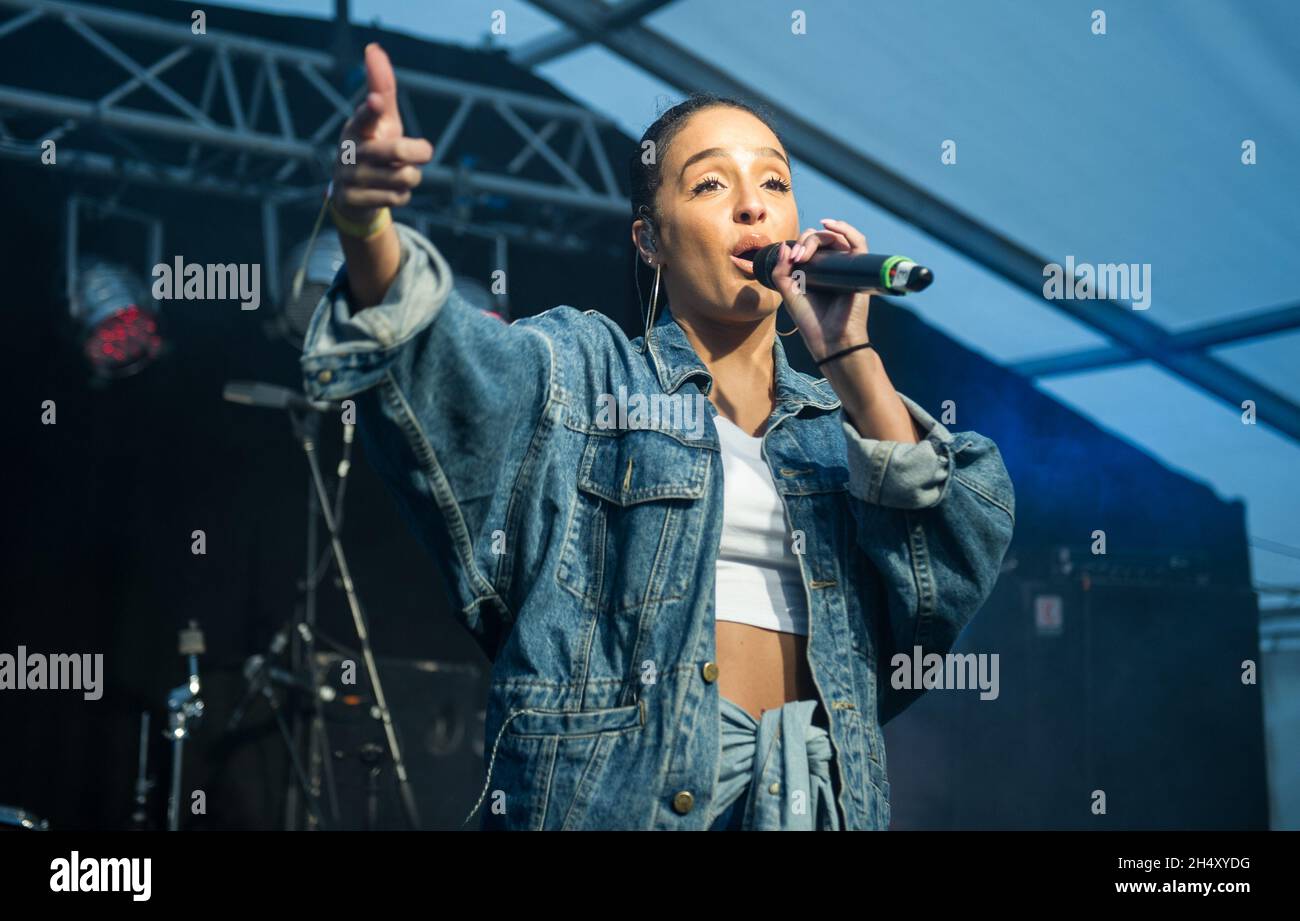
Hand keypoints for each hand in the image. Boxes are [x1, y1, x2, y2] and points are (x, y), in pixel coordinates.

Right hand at [332, 43, 432, 223]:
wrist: (353, 195)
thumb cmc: (374, 148)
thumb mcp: (382, 120)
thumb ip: (382, 88)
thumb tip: (373, 48)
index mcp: (357, 127)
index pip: (366, 117)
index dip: (373, 109)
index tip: (377, 101)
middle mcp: (350, 151)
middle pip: (398, 151)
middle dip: (419, 152)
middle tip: (423, 151)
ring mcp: (349, 177)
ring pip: (404, 177)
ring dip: (411, 176)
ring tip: (398, 174)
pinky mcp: (353, 201)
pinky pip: (397, 198)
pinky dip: (401, 195)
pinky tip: (388, 192)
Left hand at [768, 218, 872, 361]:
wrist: (830, 341)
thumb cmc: (811, 321)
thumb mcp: (789, 293)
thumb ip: (781, 271)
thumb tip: (784, 245)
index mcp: (818, 271)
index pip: (810, 245)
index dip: (798, 245)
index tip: (789, 259)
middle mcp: (834, 266)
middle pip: (823, 239)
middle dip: (806, 242)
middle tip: (797, 259)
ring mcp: (847, 267)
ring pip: (837, 238)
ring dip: (819, 237)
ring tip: (806, 251)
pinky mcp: (860, 270)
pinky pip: (858, 242)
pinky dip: (846, 229)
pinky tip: (829, 224)